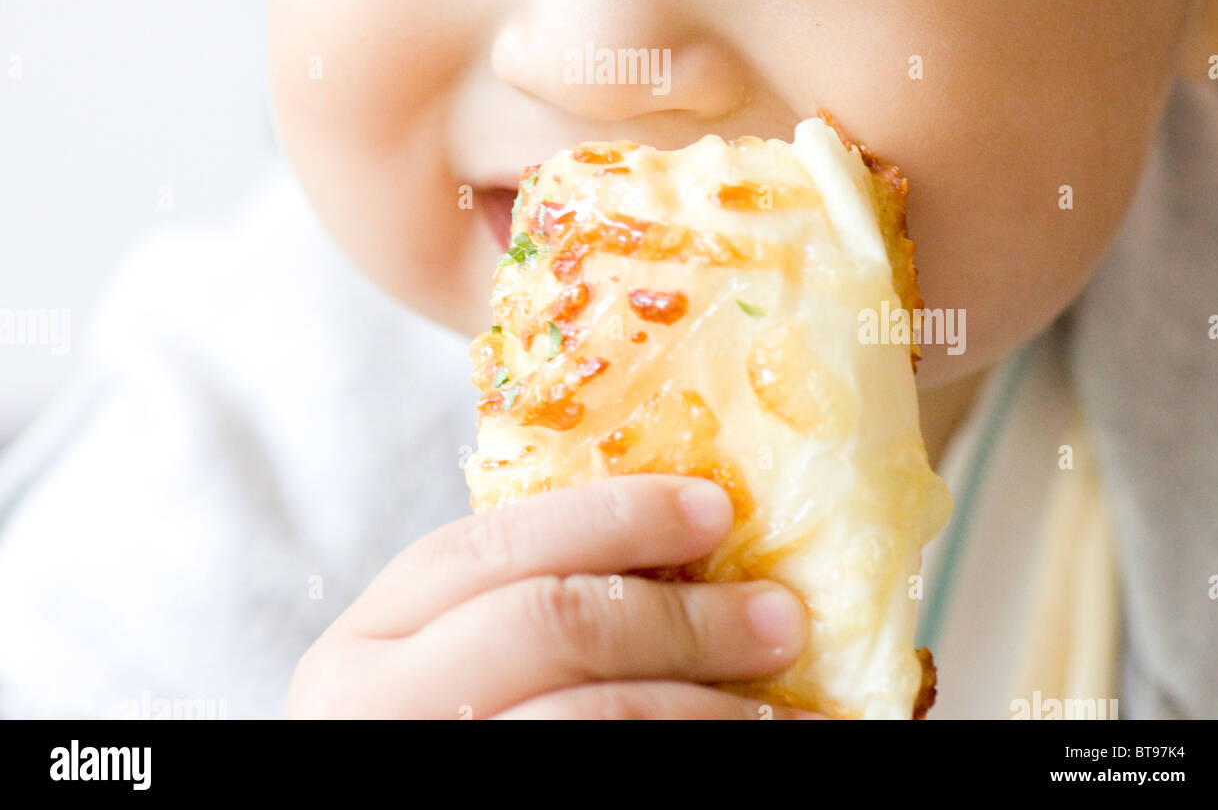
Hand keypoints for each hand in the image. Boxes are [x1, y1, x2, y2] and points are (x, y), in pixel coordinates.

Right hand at [285, 473, 820, 719]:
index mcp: (369, 639)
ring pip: (594, 719)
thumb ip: (516, 605)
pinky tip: (740, 749)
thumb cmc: (439, 733)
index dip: (613, 517)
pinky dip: (686, 757)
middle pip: (555, 624)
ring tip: (779, 708)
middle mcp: (381, 707)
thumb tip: (679, 544)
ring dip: (707, 706)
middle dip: (682, 616)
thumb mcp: (441, 664)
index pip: (494, 547)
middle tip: (779, 617)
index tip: (715, 508)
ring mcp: (431, 769)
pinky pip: (606, 778)